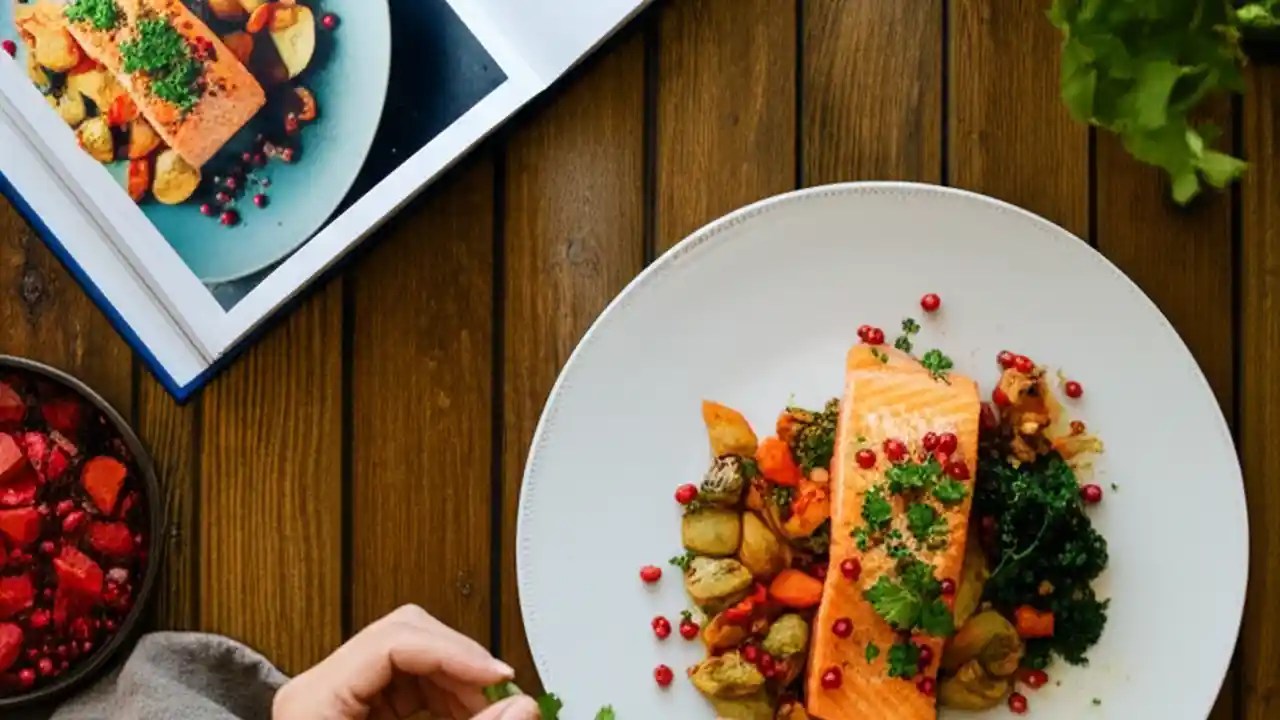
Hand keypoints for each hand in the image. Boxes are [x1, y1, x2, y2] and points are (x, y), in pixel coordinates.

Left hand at [273, 604, 539, 719]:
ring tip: (485, 714)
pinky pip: (410, 686)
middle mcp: (322, 689)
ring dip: (458, 683)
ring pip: (413, 658)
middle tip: (499, 697)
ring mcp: (340, 698)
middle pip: (405, 637)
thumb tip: (521, 708)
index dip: (454, 652)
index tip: (498, 677)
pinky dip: (445, 700)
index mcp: (315, 700)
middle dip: (460, 666)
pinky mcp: (359, 712)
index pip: (394, 641)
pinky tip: (465, 719)